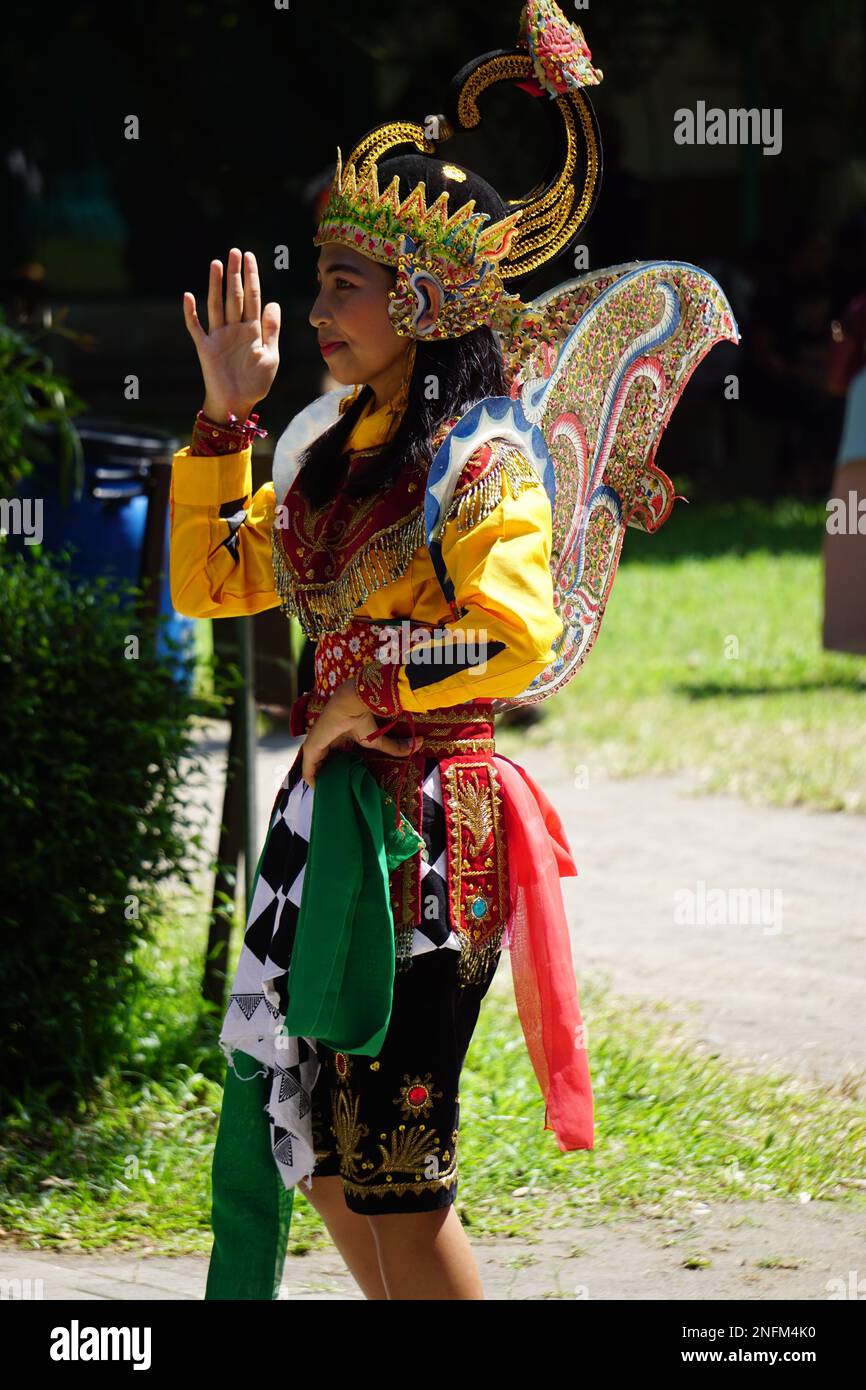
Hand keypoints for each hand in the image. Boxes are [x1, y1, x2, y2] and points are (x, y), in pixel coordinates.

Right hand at [182, 249, 279, 419]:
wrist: (238, 404)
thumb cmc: (256, 383)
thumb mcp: (270, 356)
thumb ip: (271, 330)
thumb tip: (273, 302)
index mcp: (252, 330)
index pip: (253, 297)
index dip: (251, 277)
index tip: (250, 257)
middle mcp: (235, 328)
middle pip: (234, 296)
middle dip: (235, 274)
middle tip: (234, 252)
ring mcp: (219, 336)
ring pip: (216, 305)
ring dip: (215, 285)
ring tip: (216, 264)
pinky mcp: (205, 348)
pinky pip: (196, 328)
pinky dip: (191, 313)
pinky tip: (188, 296)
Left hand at [301, 679, 421, 787]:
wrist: (353, 701)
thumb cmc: (364, 716)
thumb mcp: (379, 738)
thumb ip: (395, 745)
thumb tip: (420, 742)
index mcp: (338, 735)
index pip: (333, 753)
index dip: (335, 765)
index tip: (341, 779)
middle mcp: (326, 739)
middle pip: (322, 760)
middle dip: (326, 774)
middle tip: (333, 790)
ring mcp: (317, 742)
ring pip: (314, 764)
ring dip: (318, 777)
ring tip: (325, 792)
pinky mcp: (312, 746)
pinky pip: (308, 767)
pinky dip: (310, 778)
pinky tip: (316, 790)